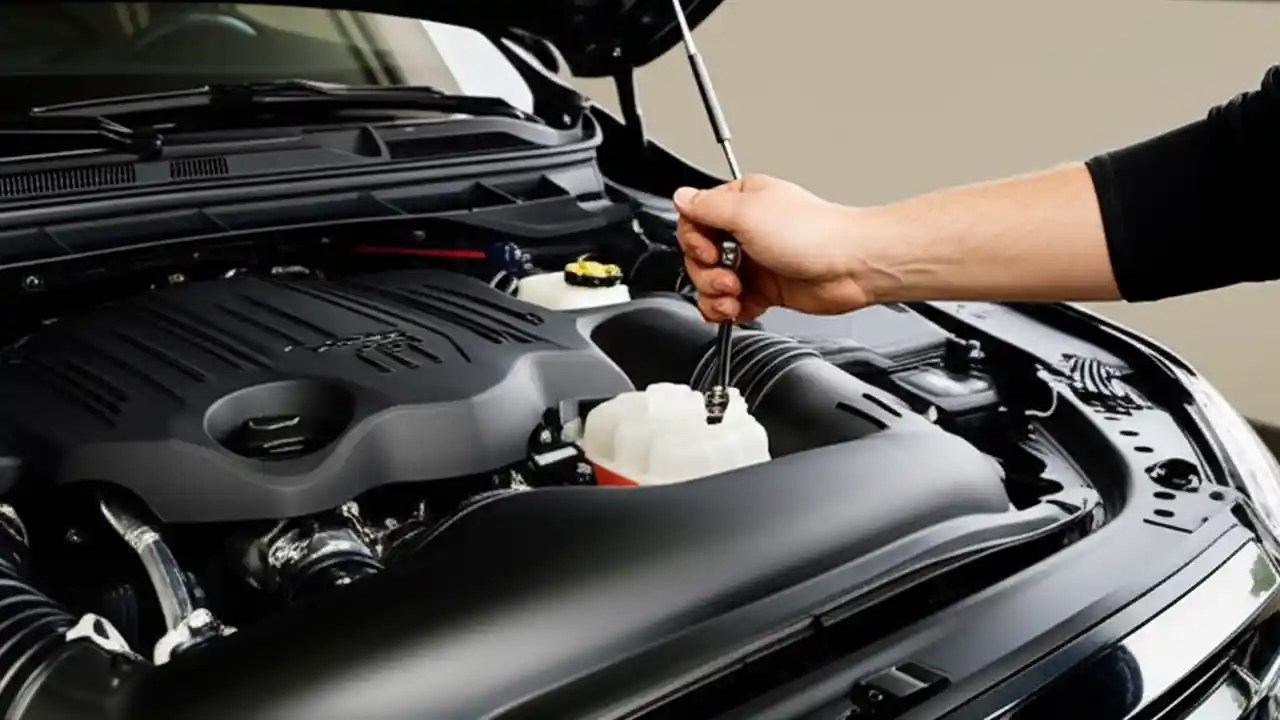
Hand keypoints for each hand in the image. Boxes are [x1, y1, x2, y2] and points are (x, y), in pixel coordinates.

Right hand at [674, 174, 879, 322]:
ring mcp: (754, 262)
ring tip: (734, 296)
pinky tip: (741, 308)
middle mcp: (745, 231)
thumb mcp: (748, 212)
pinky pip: (731, 304)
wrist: (850, 266)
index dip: (694, 241)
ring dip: (715, 295)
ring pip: (711, 284)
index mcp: (739, 203)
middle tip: (728, 275)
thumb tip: (680, 198)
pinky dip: (730, 310)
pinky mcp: (765, 289)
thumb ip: (707, 207)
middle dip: (706, 273)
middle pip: (698, 257)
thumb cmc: (813, 234)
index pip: (694, 220)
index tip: (708, 250)